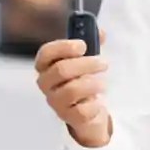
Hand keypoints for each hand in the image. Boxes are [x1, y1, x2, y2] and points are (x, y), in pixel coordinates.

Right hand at [35, 29, 110, 146]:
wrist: (88, 111)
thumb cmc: (83, 80)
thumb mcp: (86, 59)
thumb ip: (93, 42)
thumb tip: (101, 32)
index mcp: (47, 66)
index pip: (45, 54)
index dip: (63, 47)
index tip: (83, 45)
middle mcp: (47, 84)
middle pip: (61, 70)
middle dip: (86, 64)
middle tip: (103, 63)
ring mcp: (55, 101)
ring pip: (72, 90)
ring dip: (93, 84)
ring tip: (102, 84)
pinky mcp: (68, 117)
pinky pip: (81, 110)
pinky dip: (94, 104)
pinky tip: (97, 101)